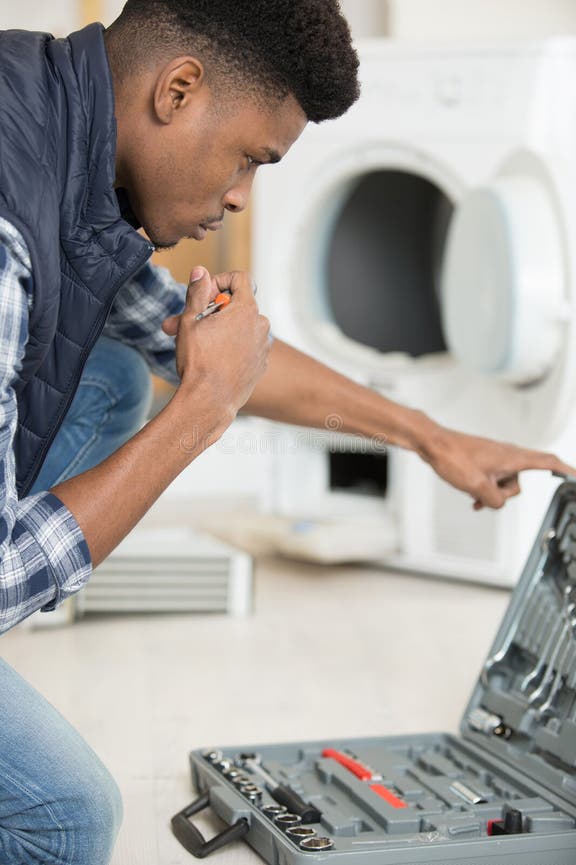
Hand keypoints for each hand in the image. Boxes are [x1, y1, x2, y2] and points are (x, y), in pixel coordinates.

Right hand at [162, 266, 270, 415]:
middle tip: (185, 323)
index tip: (202, 296)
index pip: (239, 279)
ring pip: (242, 327)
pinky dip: (233, 347)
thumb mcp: (190, 322)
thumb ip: (197, 293)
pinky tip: (214, 360)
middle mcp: (261, 325)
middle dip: (212, 310)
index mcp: (246, 310)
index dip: (219, 281)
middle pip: (238, 305)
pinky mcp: (262, 364)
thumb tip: (200, 271)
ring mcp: (263, 346)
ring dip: (222, 329)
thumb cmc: (199, 362)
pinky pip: (247, 346)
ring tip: (198, 345)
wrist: (210, 402)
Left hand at [418, 422, 575, 509]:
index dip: (565, 470)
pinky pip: (491, 481)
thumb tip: (498, 504)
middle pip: (518, 483)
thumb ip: (495, 499)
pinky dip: (483, 489)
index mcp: (512, 457)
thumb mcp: (476, 485)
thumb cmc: (452, 457)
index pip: (547, 462)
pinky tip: (471, 495)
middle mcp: (507, 455)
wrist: (433, 444)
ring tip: (470, 490)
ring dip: (488, 492)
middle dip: (503, 495)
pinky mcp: (484, 462)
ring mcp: (495, 458)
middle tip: (483, 494)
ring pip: (502, 484)